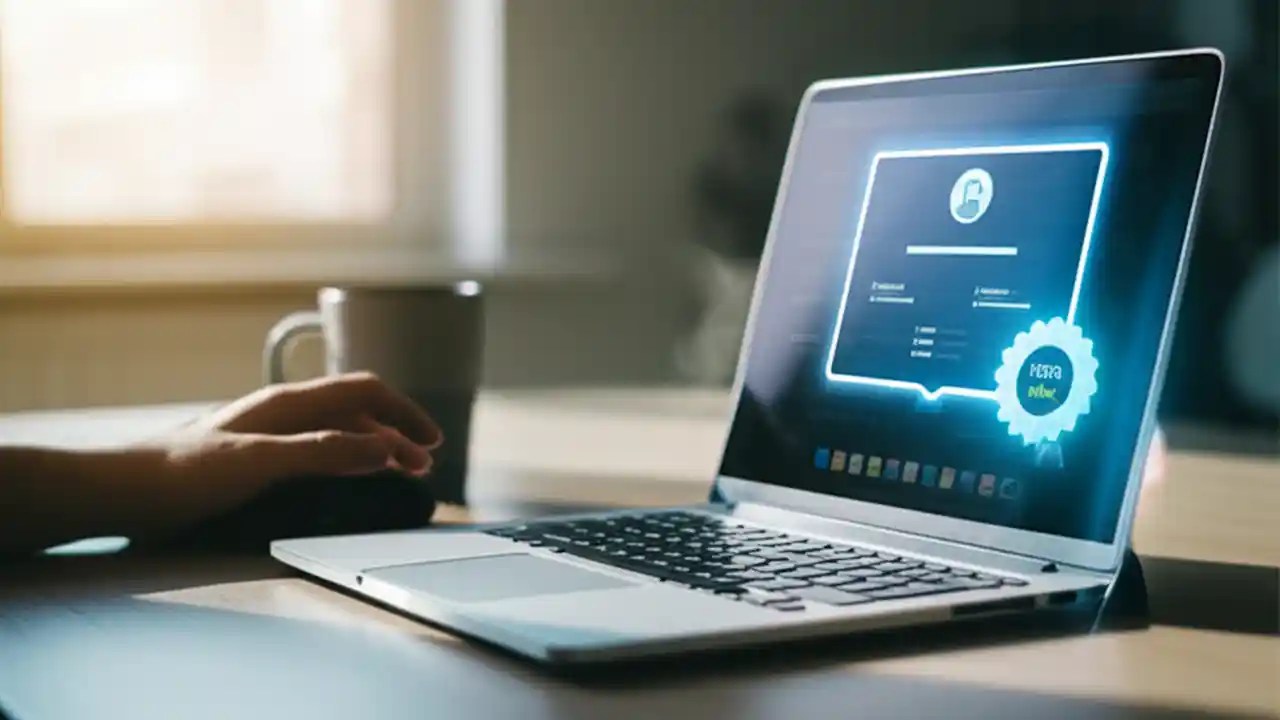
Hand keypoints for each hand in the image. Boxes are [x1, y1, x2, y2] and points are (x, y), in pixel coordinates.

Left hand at [139, 372, 442, 533]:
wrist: (125, 492)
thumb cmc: (182, 473)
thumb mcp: (261, 462)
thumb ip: (324, 452)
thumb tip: (384, 446)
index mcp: (288, 403)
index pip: (364, 392)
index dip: (403, 413)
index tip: (431, 443)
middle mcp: (284, 412)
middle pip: (356, 411)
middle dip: (396, 432)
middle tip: (424, 464)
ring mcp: (271, 434)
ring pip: (340, 430)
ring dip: (376, 446)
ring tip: (400, 469)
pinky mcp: (257, 459)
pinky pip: (320, 450)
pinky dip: (349, 459)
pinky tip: (352, 474)